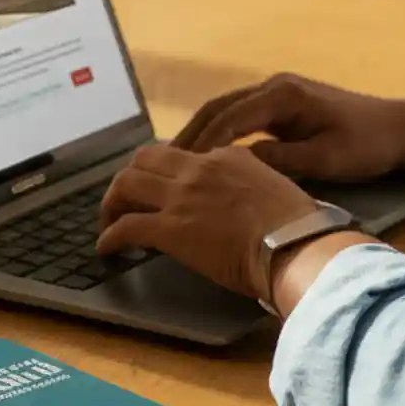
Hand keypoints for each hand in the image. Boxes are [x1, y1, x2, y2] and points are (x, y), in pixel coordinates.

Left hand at [96, 144, 317, 298]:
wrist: (295, 245)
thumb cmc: (297, 226)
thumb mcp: (274, 188)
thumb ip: (251, 187)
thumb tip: (244, 206)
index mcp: (227, 156)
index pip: (182, 154)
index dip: (165, 172)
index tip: (161, 190)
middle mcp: (199, 169)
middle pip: (145, 159)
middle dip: (129, 178)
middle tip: (124, 200)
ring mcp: (182, 196)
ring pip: (127, 184)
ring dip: (111, 203)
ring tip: (108, 222)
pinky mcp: (170, 228)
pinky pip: (125, 228)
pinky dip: (110, 238)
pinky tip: (106, 250)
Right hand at [173, 73, 404, 179]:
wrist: (398, 127)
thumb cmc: (367, 145)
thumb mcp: (326, 160)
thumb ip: (281, 161)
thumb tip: (236, 165)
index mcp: (283, 95)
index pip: (229, 118)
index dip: (201, 145)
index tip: (177, 171)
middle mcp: (274, 86)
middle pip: (217, 108)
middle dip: (188, 136)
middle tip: (158, 166)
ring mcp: (276, 92)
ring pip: (224, 110)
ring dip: (198, 134)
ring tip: (171, 164)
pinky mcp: (281, 104)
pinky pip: (238, 116)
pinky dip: (217, 134)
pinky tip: (204, 158)